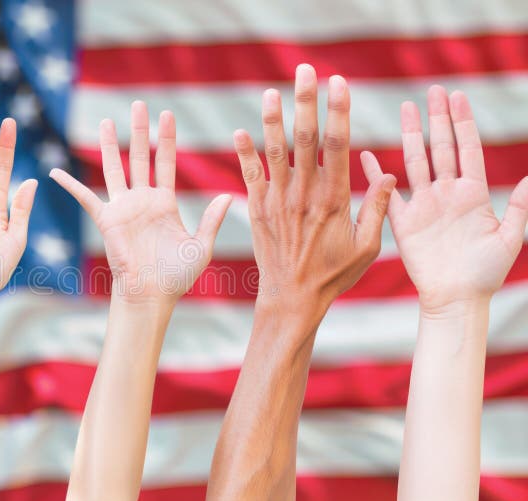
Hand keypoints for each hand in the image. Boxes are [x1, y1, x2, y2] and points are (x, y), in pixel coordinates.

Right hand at [50, 101, 230, 302]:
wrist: (151, 295)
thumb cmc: (176, 276)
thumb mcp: (202, 246)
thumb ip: (212, 219)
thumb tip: (230, 195)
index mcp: (165, 203)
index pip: (165, 162)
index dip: (166, 139)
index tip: (167, 115)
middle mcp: (143, 201)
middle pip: (139, 157)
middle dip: (140, 131)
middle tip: (139, 104)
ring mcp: (123, 208)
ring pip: (114, 168)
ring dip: (111, 145)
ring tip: (107, 121)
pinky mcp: (106, 220)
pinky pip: (85, 198)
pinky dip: (70, 185)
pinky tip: (55, 172)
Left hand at [235, 64, 393, 316]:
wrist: (291, 298)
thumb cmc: (333, 274)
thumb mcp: (366, 247)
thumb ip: (377, 210)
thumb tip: (392, 175)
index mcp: (334, 199)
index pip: (337, 145)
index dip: (338, 112)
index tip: (339, 83)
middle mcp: (304, 194)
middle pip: (305, 139)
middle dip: (306, 102)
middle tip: (305, 71)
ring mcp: (278, 201)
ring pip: (275, 152)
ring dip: (273, 120)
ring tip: (271, 92)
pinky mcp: (258, 210)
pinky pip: (250, 176)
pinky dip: (245, 154)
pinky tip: (240, 132)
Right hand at [361, 86, 527, 310]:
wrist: (456, 298)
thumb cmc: (486, 273)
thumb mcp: (510, 239)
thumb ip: (520, 208)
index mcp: (473, 194)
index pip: (468, 149)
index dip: (464, 123)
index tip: (459, 96)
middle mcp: (447, 194)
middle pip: (441, 148)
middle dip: (439, 119)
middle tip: (435, 91)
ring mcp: (424, 205)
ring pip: (416, 162)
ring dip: (412, 135)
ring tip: (408, 108)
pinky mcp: (403, 222)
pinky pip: (386, 195)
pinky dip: (375, 175)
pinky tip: (368, 156)